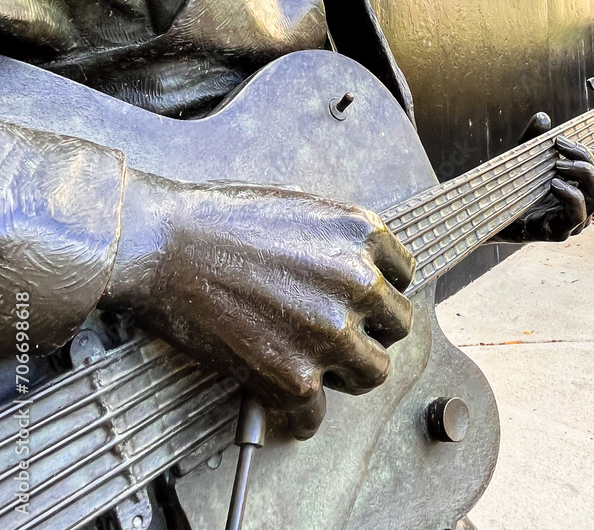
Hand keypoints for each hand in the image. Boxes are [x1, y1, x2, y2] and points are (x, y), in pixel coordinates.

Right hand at [105, 173, 414, 438]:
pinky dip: (300, 413)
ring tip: (317, 366)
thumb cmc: (218, 218)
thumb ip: (337, 237)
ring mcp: (330, 331)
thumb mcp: (298, 204)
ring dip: (346, 373)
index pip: (403, 273)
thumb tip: (354, 264)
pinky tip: (282, 398)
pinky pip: (317, 415)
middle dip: (369, 329)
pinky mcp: (295, 376)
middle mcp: (357, 280)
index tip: (362, 301)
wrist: (163, 244)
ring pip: (372, 373)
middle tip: (337, 332)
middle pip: (396, 325)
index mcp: (360, 232)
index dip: (379, 288)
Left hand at [498, 136, 593, 242]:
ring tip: (558, 164)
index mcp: (582, 188)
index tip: (575, 141)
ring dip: (584, 172)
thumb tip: (542, 117)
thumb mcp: (525, 159)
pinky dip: (571, 194)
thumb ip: (534, 139)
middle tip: (560, 145)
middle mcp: (584, 205)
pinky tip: (554, 183)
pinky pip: (579, 214)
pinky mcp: (560, 232)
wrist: (491, 215)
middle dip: (586, 156)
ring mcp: (575, 221)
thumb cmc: (513, 188)